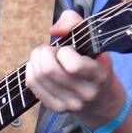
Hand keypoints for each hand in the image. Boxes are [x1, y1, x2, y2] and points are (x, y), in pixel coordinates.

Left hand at [25, 10, 124, 129]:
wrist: (101, 100)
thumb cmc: (96, 65)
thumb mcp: (94, 42)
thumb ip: (75, 24)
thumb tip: (54, 30)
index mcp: (98, 76)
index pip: (73, 66)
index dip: (64, 51)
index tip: (68, 49)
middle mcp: (85, 93)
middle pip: (49, 70)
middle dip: (44, 53)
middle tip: (51, 49)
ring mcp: (70, 104)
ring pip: (38, 77)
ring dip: (36, 59)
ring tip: (44, 56)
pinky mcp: (56, 108)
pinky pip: (33, 85)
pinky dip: (31, 70)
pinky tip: (39, 66)